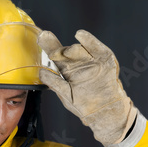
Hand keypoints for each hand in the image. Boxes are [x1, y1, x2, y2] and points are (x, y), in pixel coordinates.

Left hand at [37, 29, 137, 146]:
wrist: (106, 112)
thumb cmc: (85, 106)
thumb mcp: (67, 96)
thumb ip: (56, 83)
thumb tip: (42, 72)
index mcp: (67, 70)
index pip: (56, 55)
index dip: (48, 45)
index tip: (41, 37)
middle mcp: (78, 63)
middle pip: (65, 50)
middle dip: (54, 44)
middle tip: (46, 40)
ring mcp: (91, 60)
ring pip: (79, 49)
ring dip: (72, 49)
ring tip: (69, 52)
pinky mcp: (105, 60)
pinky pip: (97, 48)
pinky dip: (89, 41)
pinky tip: (80, 35)